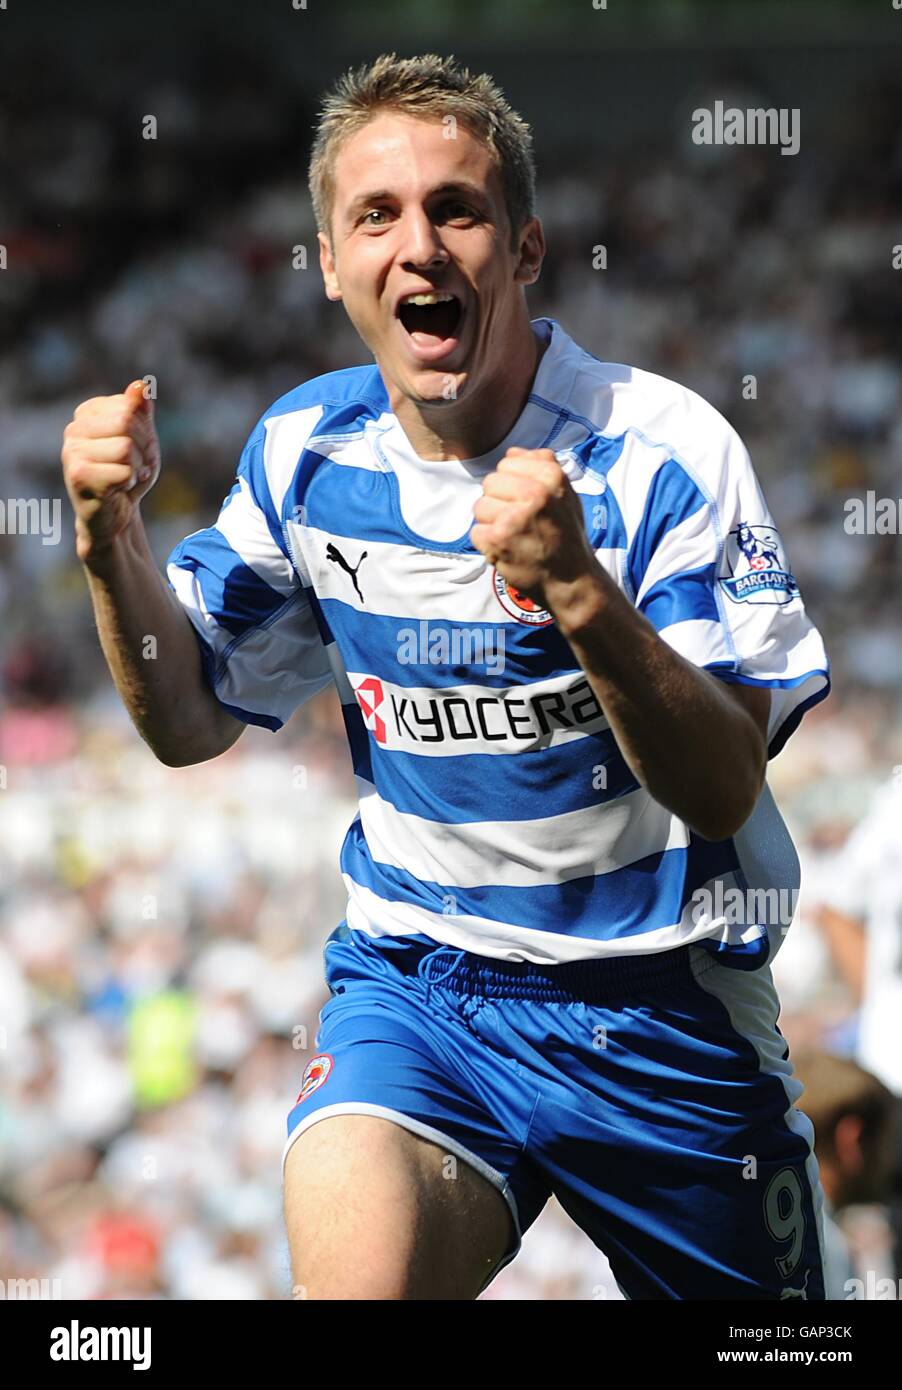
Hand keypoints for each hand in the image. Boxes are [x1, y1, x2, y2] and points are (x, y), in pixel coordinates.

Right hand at [61, 380, 160, 563]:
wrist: (114, 518)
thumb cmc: (127, 476)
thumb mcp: (142, 439)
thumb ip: (140, 412)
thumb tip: (140, 386)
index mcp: (87, 413)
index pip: (131, 406)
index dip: (146, 431)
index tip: (138, 450)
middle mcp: (74, 429)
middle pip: (127, 422)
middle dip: (145, 449)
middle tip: (137, 468)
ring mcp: (72, 452)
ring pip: (126, 448)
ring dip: (138, 469)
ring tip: (126, 480)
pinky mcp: (78, 476)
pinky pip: (123, 471)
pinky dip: (130, 484)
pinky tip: (119, 491)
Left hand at [470, 447, 598, 610]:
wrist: (571, 580)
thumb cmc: (567, 536)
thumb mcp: (566, 494)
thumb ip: (543, 467)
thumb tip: (512, 452)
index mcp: (552, 476)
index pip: (508, 462)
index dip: (512, 482)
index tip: (527, 501)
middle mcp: (535, 493)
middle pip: (490, 482)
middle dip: (499, 501)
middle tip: (518, 521)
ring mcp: (514, 517)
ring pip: (479, 506)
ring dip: (491, 523)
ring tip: (513, 536)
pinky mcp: (498, 539)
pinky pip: (476, 532)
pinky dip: (488, 544)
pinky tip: (507, 549)